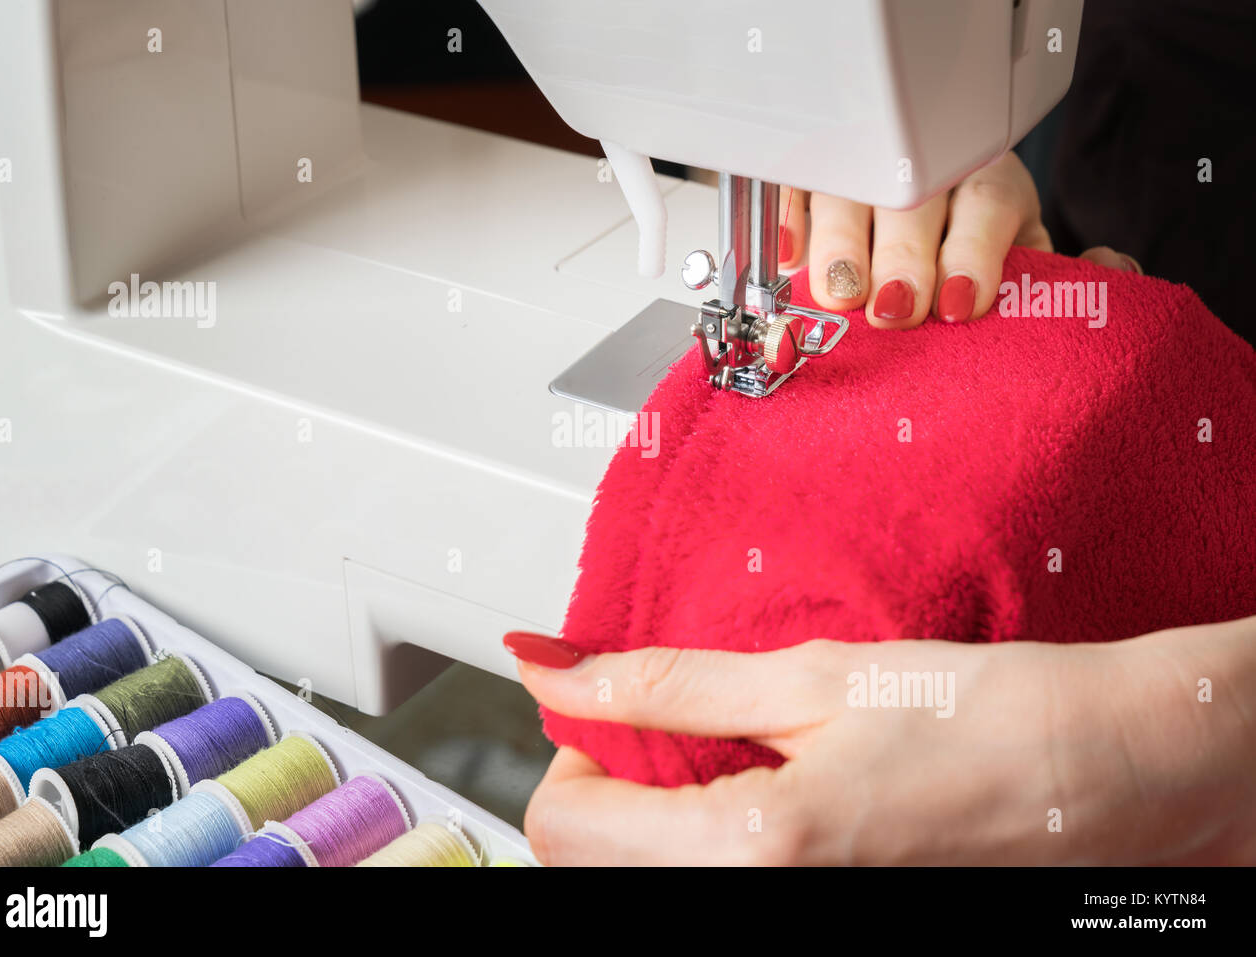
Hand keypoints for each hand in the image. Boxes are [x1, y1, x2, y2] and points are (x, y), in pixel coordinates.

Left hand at [510, 617, 1255, 864]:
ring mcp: (793, 921)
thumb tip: (558, 672)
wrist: (1106, 775)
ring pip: (649, 872)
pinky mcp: (816, 916)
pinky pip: (714, 878)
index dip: (571, 750)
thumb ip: (668, 684)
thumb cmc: (986, 720)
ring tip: (735, 752)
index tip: (615, 707)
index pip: (564, 826)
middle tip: (675, 725)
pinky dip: (709, 832)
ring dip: (658, 809)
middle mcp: (761, 910)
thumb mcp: (811, 678)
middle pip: (594, 859)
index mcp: (754, 850)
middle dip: (612, 784)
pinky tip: (769, 787)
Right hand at [779, 151, 1141, 326]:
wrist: (931, 210)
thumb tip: (1108, 271)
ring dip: (841, 243)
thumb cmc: (970, 250)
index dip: (974, 253)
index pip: (986, 204)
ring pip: (850, 190)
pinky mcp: (816, 178)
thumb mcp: (1018, 257)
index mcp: (984, 181)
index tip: (961, 303)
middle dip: (903, 255)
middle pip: (912, 199)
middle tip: (896, 309)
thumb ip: (1059, 274)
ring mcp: (864, 168)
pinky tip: (788, 255)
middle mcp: (924, 169)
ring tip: (841, 294)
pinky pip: (796, 185)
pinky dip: (789, 219)